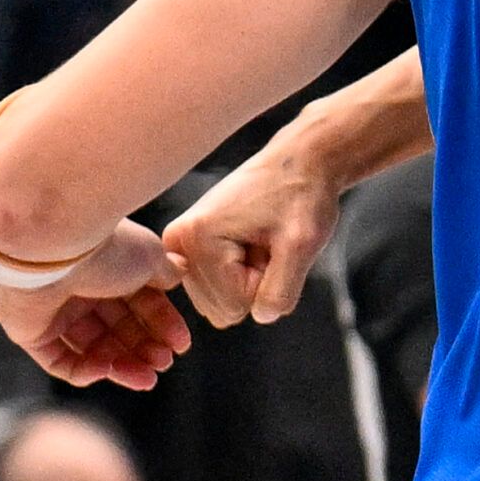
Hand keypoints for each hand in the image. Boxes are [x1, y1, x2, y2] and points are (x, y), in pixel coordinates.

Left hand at [0, 221, 194, 388]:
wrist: (53, 249)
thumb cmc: (107, 248)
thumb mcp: (150, 257)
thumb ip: (165, 272)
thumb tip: (178, 275)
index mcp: (108, 267)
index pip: (139, 303)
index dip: (162, 325)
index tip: (181, 345)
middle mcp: (80, 289)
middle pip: (117, 330)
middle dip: (144, 349)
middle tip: (163, 364)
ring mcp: (54, 312)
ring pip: (92, 349)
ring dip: (121, 366)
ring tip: (146, 379)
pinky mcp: (30, 333)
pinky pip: (59, 361)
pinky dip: (84, 371)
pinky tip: (106, 369)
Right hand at [164, 133, 350, 326]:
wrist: (299, 164)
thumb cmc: (301, 196)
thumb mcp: (302, 244)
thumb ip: (282, 289)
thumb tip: (263, 316)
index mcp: (195, 237)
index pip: (234, 306)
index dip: (265, 283)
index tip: (272, 245)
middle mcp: (177, 242)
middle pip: (222, 310)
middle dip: (254, 284)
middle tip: (266, 244)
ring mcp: (180, 246)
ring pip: (220, 305)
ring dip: (249, 281)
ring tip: (259, 242)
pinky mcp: (190, 248)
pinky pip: (219, 292)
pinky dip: (241, 275)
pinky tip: (250, 244)